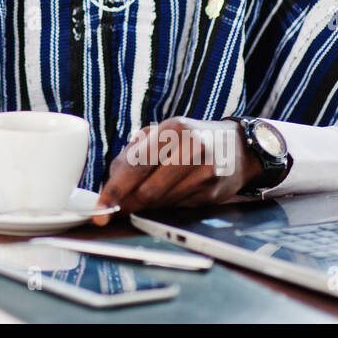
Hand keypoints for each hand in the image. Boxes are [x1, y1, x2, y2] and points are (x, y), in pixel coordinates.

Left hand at [91, 117, 261, 225]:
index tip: (100, 209)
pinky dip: (166, 204)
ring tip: (147, 191)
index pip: (136, 165)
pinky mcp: (213, 193)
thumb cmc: (189, 138)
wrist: (237, 147)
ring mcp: (206, 173)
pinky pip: (177, 207)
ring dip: (146, 204)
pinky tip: (170, 192)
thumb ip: (133, 154)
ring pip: (161, 203)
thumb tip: (111, 183)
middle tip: (117, 206)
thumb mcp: (162, 133)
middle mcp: (192, 149)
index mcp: (174, 129)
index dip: (115, 190)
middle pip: (147, 190)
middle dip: (128, 202)